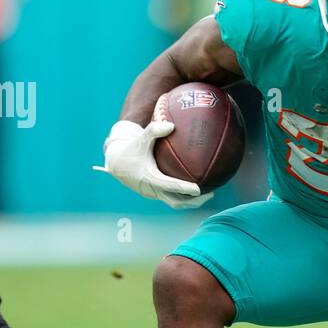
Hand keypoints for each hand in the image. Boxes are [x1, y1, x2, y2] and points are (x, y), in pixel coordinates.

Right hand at [93, 116, 213, 208]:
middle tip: (210, 194)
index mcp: (150, 179)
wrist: (117, 163)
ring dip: (191, 201)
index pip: (170, 186)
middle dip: (193, 201)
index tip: (198, 189)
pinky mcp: (155, 193)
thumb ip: (154, 131)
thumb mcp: (141, 139)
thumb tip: (171, 125)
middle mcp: (152, 190)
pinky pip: (172, 197)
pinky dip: (184, 196)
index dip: (184, 189)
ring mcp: (154, 194)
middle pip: (176, 202)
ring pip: (175, 202)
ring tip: (208, 194)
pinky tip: (197, 188)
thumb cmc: (131, 149)